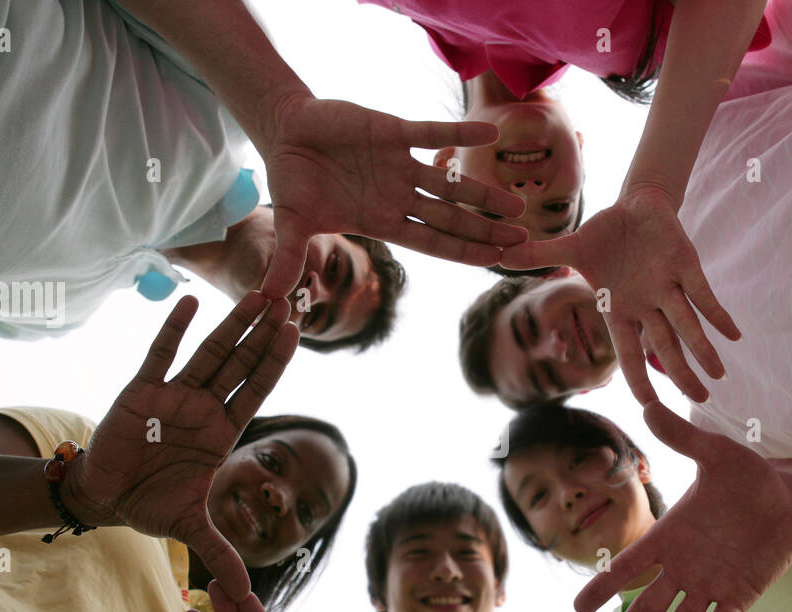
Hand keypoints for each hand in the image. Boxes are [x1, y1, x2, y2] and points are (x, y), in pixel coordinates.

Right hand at [63, 292, 294, 598]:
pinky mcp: (140, 392)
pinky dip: (173, 329)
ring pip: (208, 353)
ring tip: (256, 294)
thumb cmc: (150, 505)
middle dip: (263, 334)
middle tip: (288, 298)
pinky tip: (190, 302)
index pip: (257, 390)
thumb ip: (220, 553)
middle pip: (240, 363)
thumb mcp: (190, 529)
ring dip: (231, 324)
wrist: (104, 499)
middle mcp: (202, 407)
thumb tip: (246, 594)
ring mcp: (173, 395)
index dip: (276, 363)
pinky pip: (159, 355)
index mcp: (221, 431)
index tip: (298, 333)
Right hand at [258, 95, 528, 296]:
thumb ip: (288, 258)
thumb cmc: (293, 179)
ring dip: (482, 194)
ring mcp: (400, 164)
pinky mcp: (393, 131)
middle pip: (451, 219)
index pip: (432, 243)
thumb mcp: (291, 223)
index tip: (495, 264)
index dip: (463, 254)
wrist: (286, 132)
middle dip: (485, 231)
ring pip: (450, 183)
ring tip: (516, 206)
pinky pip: (432, 132)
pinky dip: (458, 131)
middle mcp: (399, 196)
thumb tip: (269, 298)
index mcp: (383, 221)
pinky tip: (490, 132)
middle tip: (522, 241)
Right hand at [498, 183, 739, 404]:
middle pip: (665, 346)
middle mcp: (646, 306)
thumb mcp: (571, 247)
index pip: (628, 351)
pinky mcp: (686, 267)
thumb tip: (502, 254)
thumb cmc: (604, 234)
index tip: (651, 406)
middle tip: (699, 399)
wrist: (634, 206)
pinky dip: (718, 314)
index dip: (638, 378)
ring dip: (702, 350)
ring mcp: (667, 289)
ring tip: (718, 376)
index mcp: (618, 310)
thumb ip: (542, 256)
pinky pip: (704, 295)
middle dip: (681, 373)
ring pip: (686, 326)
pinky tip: (733, 335)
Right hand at [577, 402, 791, 611]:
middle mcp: (683, 568)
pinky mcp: (740, 595)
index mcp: (669, 536)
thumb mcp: (716, 453)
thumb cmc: (747, 478)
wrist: (790, 502)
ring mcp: (710, 585)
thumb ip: (684, 437)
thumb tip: (650, 405)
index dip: (604, 586)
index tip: (578, 608)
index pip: (630, 566)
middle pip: (647, 607)